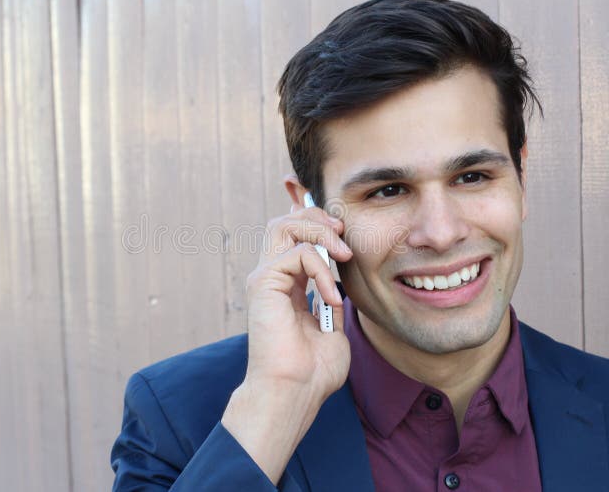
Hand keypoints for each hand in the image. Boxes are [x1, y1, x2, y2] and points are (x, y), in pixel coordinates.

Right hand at [221, 203, 352, 483]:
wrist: (295, 391)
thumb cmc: (313, 370)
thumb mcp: (333, 326)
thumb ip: (332, 300)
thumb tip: (341, 283)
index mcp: (287, 285)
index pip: (294, 236)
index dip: (316, 223)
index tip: (344, 233)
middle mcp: (273, 277)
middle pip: (286, 221)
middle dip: (317, 218)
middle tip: (343, 232)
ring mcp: (266, 278)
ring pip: (284, 225)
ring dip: (320, 233)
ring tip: (342, 255)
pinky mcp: (263, 283)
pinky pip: (297, 254)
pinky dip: (322, 270)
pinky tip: (331, 296)